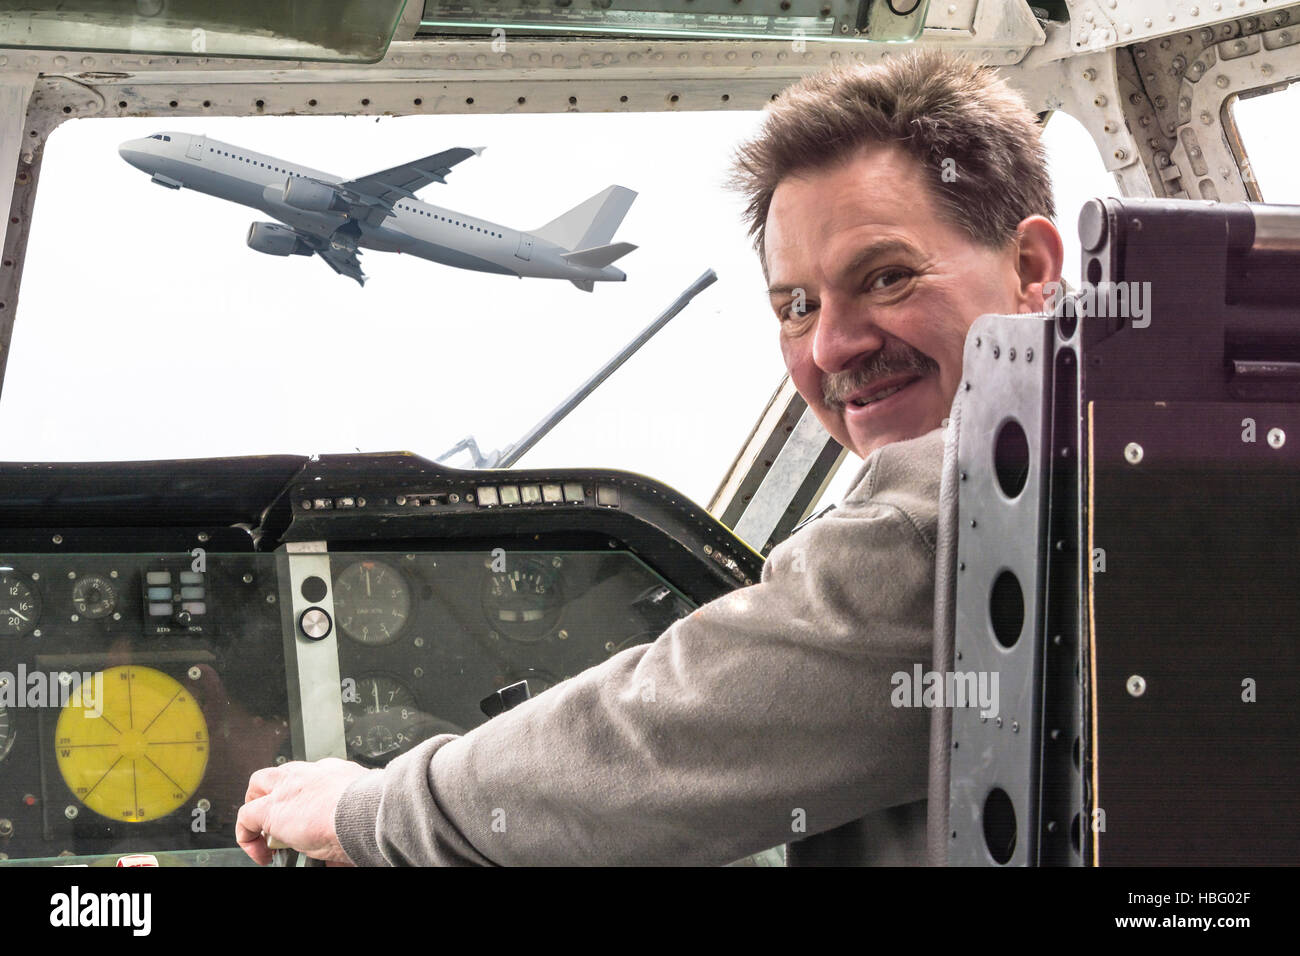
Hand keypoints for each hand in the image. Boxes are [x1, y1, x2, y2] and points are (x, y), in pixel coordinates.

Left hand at [236, 757, 373, 864]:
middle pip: (283, 774)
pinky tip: (261, 853)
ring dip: (257, 806)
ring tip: (264, 832)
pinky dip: (247, 835)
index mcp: (338, 774)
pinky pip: (246, 817)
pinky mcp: (272, 809)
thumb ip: (348, 824)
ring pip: (259, 784)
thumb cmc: (373, 815)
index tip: (311, 818)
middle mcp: (312, 774)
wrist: (368, 813)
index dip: (307, 798)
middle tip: (283, 821)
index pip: (314, 778)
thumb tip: (340, 855)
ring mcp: (290, 788)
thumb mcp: (362, 813)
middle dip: (277, 793)